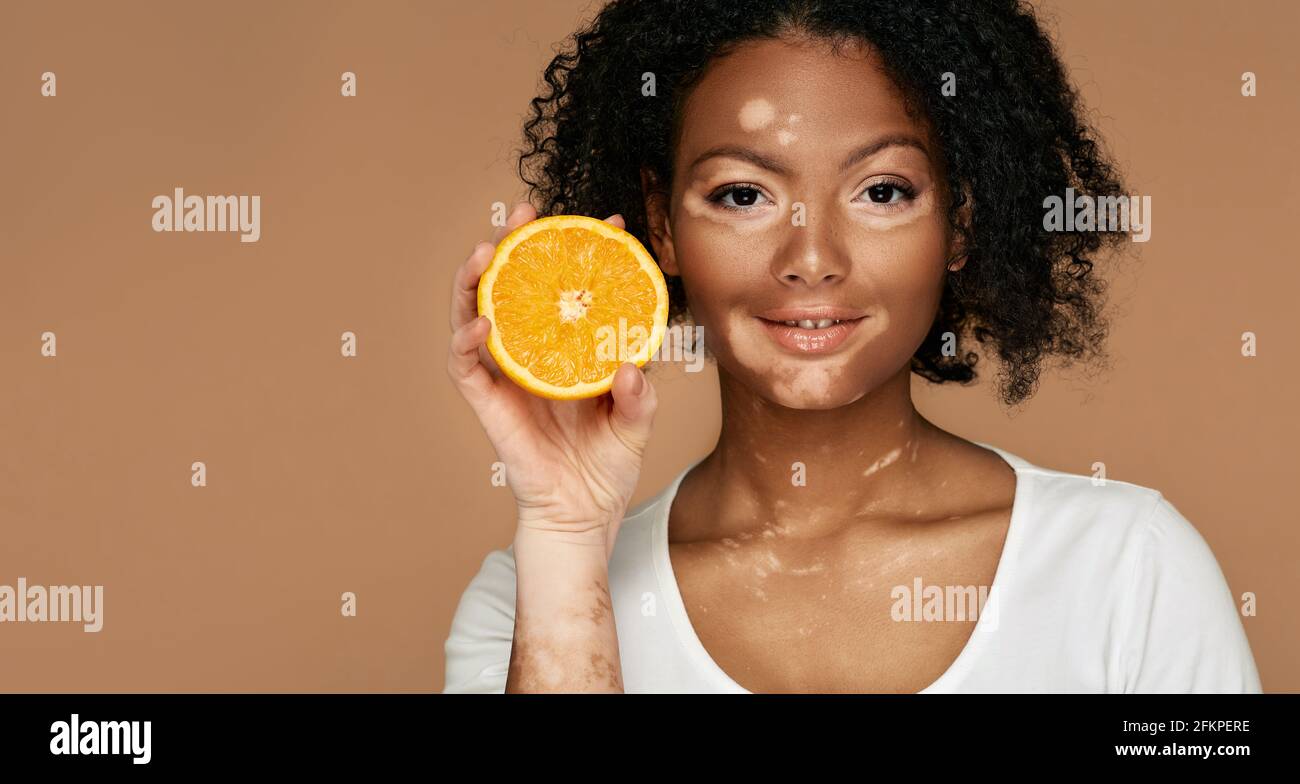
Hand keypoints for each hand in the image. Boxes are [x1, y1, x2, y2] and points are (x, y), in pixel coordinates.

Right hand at [447, 201, 658, 556]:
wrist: (583, 513)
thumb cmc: (608, 465)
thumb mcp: (637, 422)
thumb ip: (639, 394)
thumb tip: (629, 364)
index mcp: (569, 348)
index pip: (572, 288)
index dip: (586, 254)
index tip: (613, 224)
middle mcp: (533, 352)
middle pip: (515, 286)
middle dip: (515, 245)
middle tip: (525, 211)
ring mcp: (505, 374)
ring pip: (477, 312)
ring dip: (476, 278)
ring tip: (488, 249)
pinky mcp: (485, 401)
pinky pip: (465, 364)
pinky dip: (466, 339)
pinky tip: (481, 320)